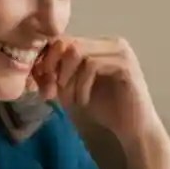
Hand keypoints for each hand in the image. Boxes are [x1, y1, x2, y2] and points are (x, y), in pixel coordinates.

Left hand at [32, 35, 169, 168]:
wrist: (133, 129)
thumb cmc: (107, 109)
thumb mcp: (75, 90)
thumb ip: (59, 77)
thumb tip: (36, 70)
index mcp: (99, 45)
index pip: (65, 39)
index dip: (48, 59)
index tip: (42, 82)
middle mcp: (111, 42)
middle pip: (69, 42)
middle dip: (55, 68)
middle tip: (53, 92)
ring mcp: (120, 51)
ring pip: (78, 52)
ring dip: (68, 79)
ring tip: (70, 100)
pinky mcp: (126, 65)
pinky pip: (92, 65)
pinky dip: (82, 85)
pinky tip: (83, 101)